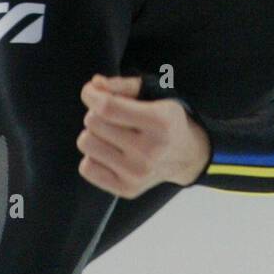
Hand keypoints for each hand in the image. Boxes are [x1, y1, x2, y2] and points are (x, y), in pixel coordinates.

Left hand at [77, 74, 211, 197]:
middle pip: (93, 123)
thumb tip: (94, 85)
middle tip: (112, 116)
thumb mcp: (153, 93)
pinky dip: (93, 157)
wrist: (186, 155)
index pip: (107, 107)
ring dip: (93, 135)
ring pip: (86, 143)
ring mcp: (137, 173)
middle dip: (97, 114)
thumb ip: (122, 85)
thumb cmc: (165, 118)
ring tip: (111, 134)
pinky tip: (110, 152)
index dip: (91, 96)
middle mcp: (149, 151)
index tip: (90, 92)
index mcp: (159, 121)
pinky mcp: (127, 189)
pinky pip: (86, 168)